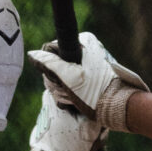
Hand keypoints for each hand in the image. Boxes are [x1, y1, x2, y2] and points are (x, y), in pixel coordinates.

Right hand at [14, 36, 147, 150]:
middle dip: (57, 82)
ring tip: (74, 100)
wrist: (118, 108)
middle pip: (55, 64)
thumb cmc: (94, 92)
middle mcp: (87, 49)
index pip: (51, 50)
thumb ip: (49, 63)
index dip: (50, 67)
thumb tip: (33, 53)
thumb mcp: (69, 78)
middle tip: (67, 93)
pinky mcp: (92, 77)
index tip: (59, 80)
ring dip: (63, 91)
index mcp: (83, 42)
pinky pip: (71, 83)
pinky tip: (76, 102)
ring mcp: (89, 64)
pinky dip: (70, 94)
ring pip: (61, 76)